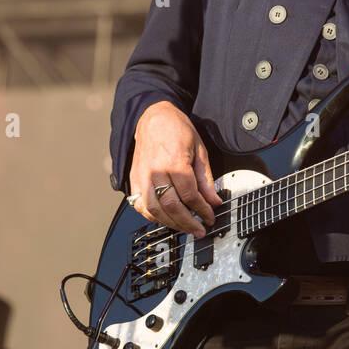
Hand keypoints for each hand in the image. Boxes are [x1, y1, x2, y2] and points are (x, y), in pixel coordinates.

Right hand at [128, 101, 221, 237]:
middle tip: (199, 230)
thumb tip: (214, 200)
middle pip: (171, 206)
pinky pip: (140, 206)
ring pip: (154, 210)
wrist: (153, 118)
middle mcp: (155, 172)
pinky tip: (166, 219)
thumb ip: (206, 179)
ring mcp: (142, 177)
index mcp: (174, 162)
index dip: (202, 209)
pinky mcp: (134, 180)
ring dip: (171, 223)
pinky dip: (153, 216)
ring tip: (185, 227)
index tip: (211, 216)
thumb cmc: (176, 130)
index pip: (190, 195)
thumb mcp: (199, 150)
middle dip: (188, 222)